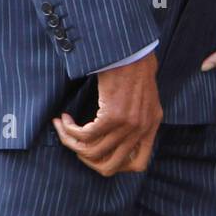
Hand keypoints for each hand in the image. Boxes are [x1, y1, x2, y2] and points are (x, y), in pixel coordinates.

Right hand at [53, 51, 161, 176]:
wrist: (130, 49)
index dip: (116, 165)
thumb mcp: (144, 99)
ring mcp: (128, 124)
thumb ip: (138, 121)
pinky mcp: (112, 116)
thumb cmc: (133, 69)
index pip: (139, 165)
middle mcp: (141, 129)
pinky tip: (64, 119)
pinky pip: (84, 136)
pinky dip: (68, 130)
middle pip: (110, 166)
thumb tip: (117, 144)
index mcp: (152, 126)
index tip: (99, 155)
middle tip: (77, 145)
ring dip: (71, 143)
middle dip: (87, 160)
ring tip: (64, 128)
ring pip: (91, 152)